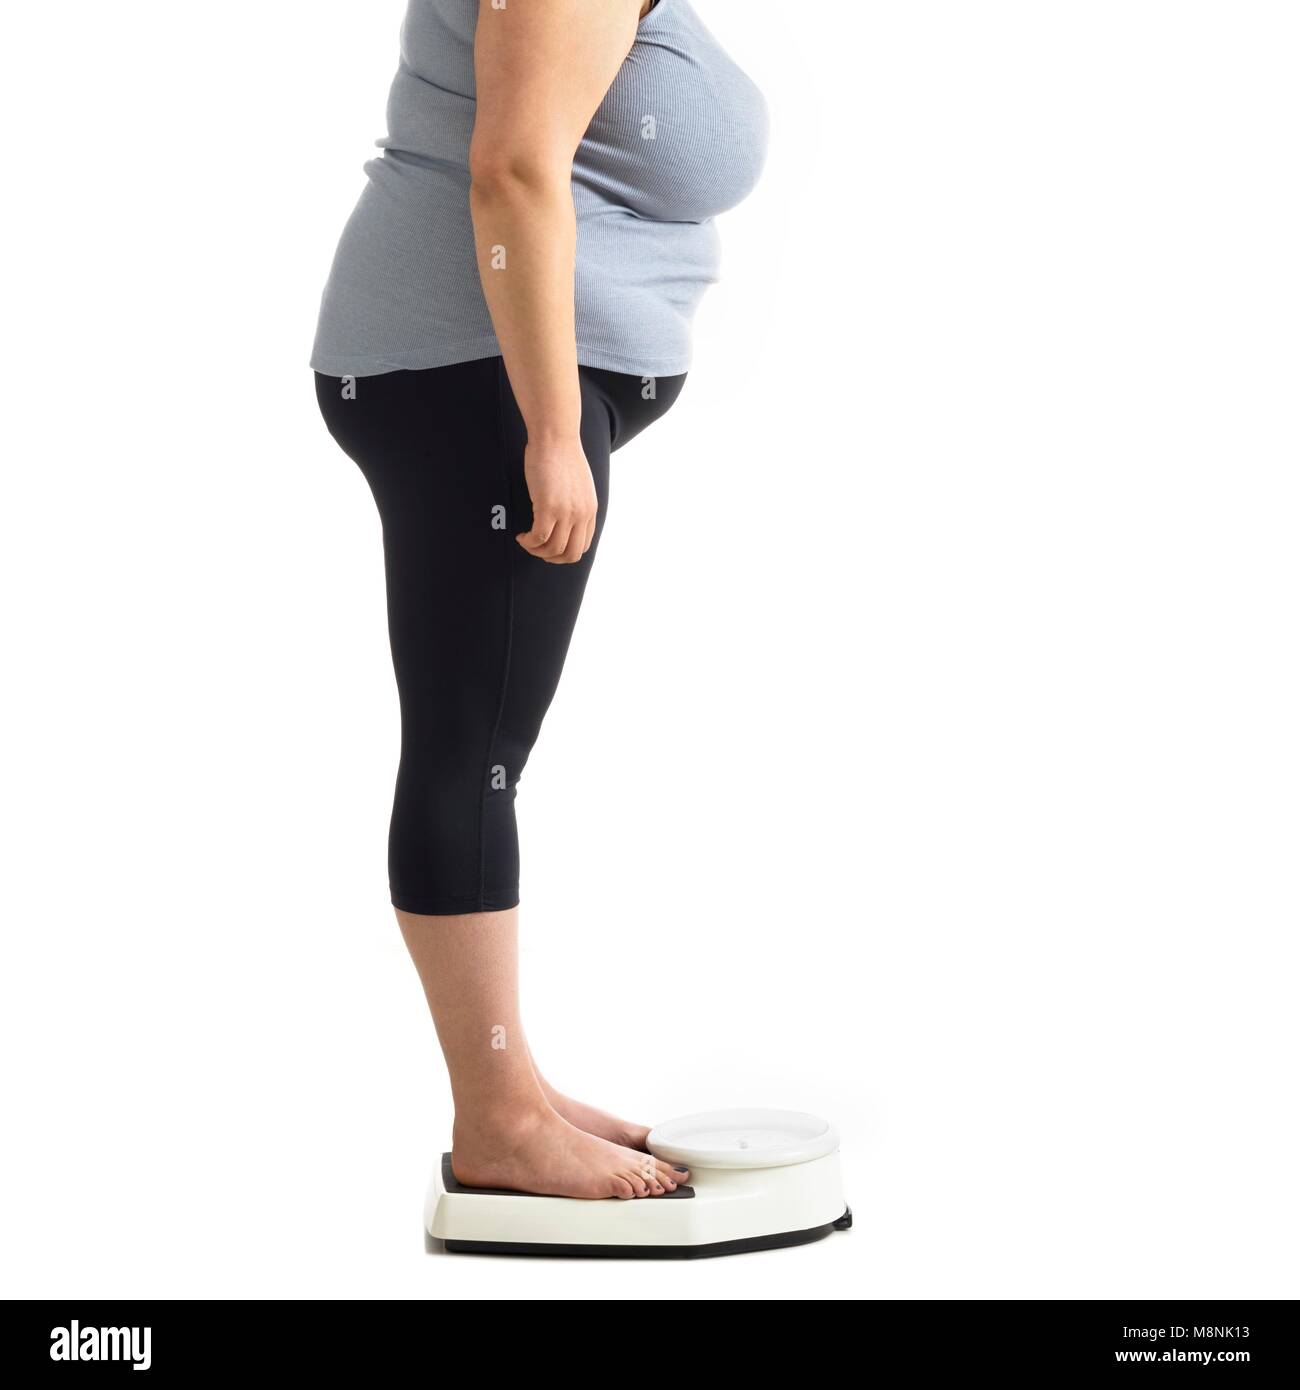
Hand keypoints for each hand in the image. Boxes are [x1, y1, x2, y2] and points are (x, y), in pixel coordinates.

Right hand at [516, 436, 597, 563]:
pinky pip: (539, 538)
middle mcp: (581, 514)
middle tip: (536, 549)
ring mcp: (566, 512)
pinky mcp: (549, 507)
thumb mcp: (579, 484)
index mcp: (590, 510)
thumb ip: (575, 502)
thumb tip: (563, 515)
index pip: (582, 546)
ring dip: (535, 550)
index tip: (549, 546)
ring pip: (552, 549)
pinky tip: (521, 535)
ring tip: (525, 540)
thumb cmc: (562, 455)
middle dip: (551, 558)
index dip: (563, 552)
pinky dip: (528, 542)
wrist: (556, 436)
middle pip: (570, 555)